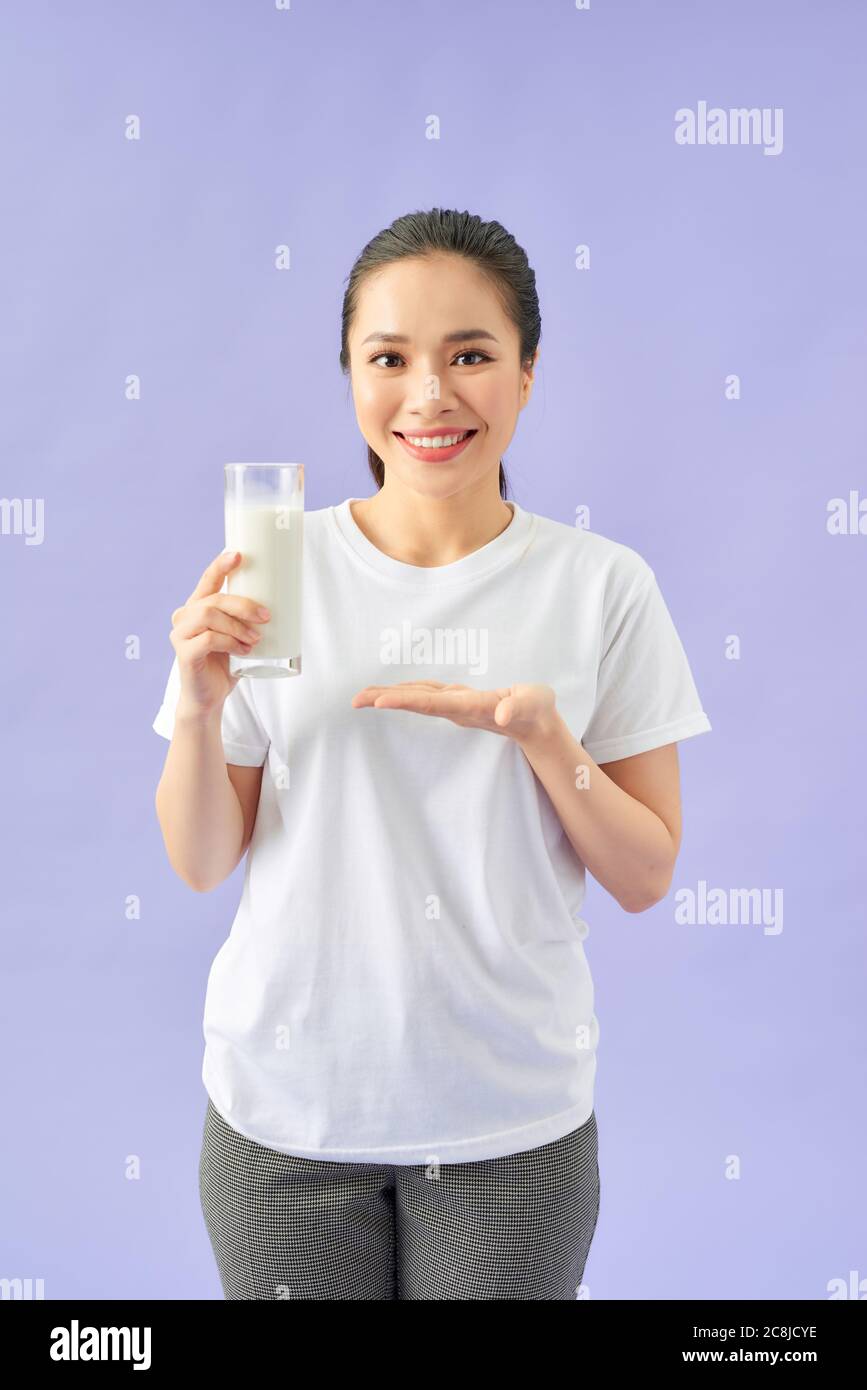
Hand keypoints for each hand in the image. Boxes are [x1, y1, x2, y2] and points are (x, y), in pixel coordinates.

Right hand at [169, 550, 270, 716]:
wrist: (209, 697)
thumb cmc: (226, 663)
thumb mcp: (239, 635)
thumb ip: (248, 619)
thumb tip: (284, 601)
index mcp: (197, 607)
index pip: (208, 580)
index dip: (221, 565)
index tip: (238, 555)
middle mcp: (184, 616)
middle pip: (213, 600)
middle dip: (243, 605)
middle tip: (266, 617)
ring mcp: (180, 634)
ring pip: (209, 616)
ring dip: (238, 626)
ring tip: (255, 639)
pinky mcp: (184, 654)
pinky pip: (207, 640)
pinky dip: (230, 643)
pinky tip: (243, 651)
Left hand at [351, 680, 559, 744]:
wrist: (536, 723)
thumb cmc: (536, 710)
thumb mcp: (534, 704)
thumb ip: (519, 706)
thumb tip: (503, 714)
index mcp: (471, 707)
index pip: (433, 703)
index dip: (406, 701)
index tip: (380, 702)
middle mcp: (457, 709)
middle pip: (416, 704)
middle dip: (386, 701)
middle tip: (354, 701)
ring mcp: (455, 707)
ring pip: (417, 699)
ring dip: (389, 697)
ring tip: (361, 697)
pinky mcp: (457, 701)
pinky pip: (426, 695)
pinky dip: (406, 691)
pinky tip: (391, 691)